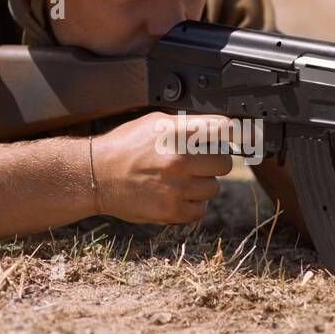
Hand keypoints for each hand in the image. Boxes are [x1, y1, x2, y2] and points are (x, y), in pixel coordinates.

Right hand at [90, 112, 233, 224]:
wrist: (96, 175)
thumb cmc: (126, 146)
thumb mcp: (155, 122)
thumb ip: (187, 125)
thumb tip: (219, 129)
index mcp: (177, 133)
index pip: (224, 130)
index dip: (234, 134)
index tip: (238, 138)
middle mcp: (180, 160)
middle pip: (225, 162)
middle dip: (214, 161)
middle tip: (198, 161)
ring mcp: (177, 188)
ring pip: (213, 187)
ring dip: (202, 184)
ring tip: (180, 179)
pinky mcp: (171, 211)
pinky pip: (200, 209)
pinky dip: (192, 204)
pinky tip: (176, 194)